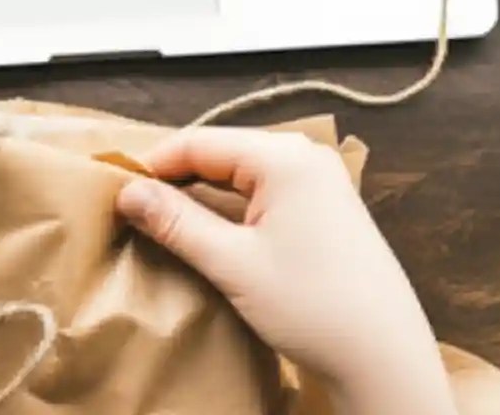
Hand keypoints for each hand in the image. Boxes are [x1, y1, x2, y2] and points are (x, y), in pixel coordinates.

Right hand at [116, 128, 455, 414]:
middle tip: (133, 209)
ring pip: (239, 176)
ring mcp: (320, 182)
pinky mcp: (325, 209)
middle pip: (219, 154)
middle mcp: (306, 157)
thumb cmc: (316, 309)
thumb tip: (128, 192)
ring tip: (163, 224)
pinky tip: (208, 235)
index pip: (199, 142)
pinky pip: (263, 194)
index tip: (116, 190)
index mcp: (285, 157)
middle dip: (175, 179)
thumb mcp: (232, 264)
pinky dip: (230, 210)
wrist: (384, 357)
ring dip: (201, 197)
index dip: (152, 164)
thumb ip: (175, 222)